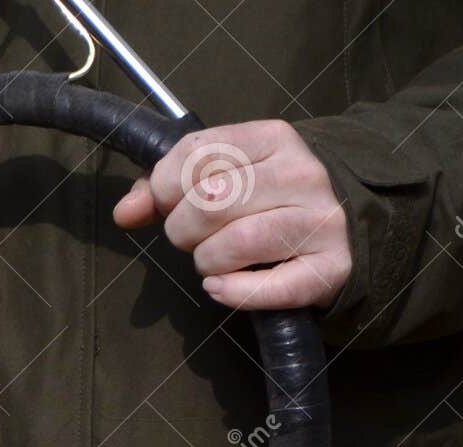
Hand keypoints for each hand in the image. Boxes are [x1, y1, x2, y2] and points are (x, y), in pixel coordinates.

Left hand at [112, 120, 350, 311]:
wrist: (337, 229)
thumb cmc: (261, 202)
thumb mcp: (217, 178)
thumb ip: (162, 189)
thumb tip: (125, 213)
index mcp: (272, 138)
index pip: (195, 153)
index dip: (165, 187)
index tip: (171, 204)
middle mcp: (301, 172)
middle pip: (209, 202)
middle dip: (183, 230)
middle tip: (194, 238)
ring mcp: (322, 219)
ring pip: (236, 244)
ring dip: (207, 262)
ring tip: (214, 261)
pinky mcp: (333, 266)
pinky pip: (270, 289)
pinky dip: (234, 293)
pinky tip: (222, 287)